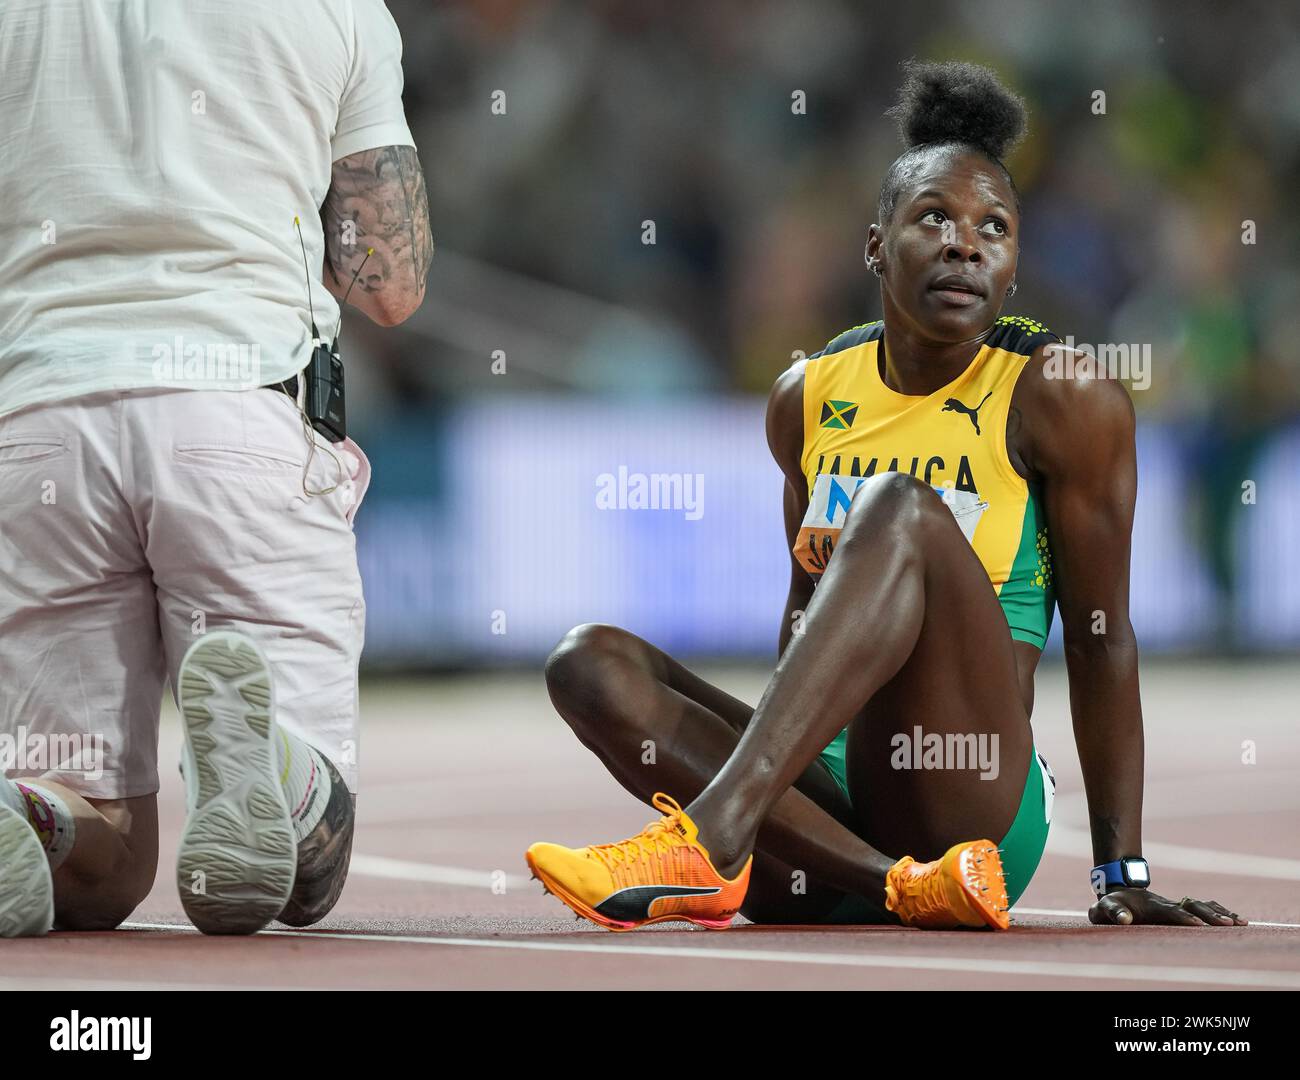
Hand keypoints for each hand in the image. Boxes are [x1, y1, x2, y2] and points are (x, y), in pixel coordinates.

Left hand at [1089, 888, 1246, 925]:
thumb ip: (1112, 912)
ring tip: (1240, 923)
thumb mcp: (1103, 909)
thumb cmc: (1109, 905)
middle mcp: (1167, 903)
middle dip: (1209, 915)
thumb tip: (1125, 919)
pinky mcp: (1180, 908)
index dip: (1182, 916)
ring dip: (1220, 913)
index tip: (1197, 924)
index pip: (1170, 911)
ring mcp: (1175, 905)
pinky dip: (1220, 911)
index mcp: (1151, 906)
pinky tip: (1237, 920)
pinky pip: (1203, 908)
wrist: (1117, 891)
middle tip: (1226, 924)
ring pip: (1201, 906)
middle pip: (1192, 906)